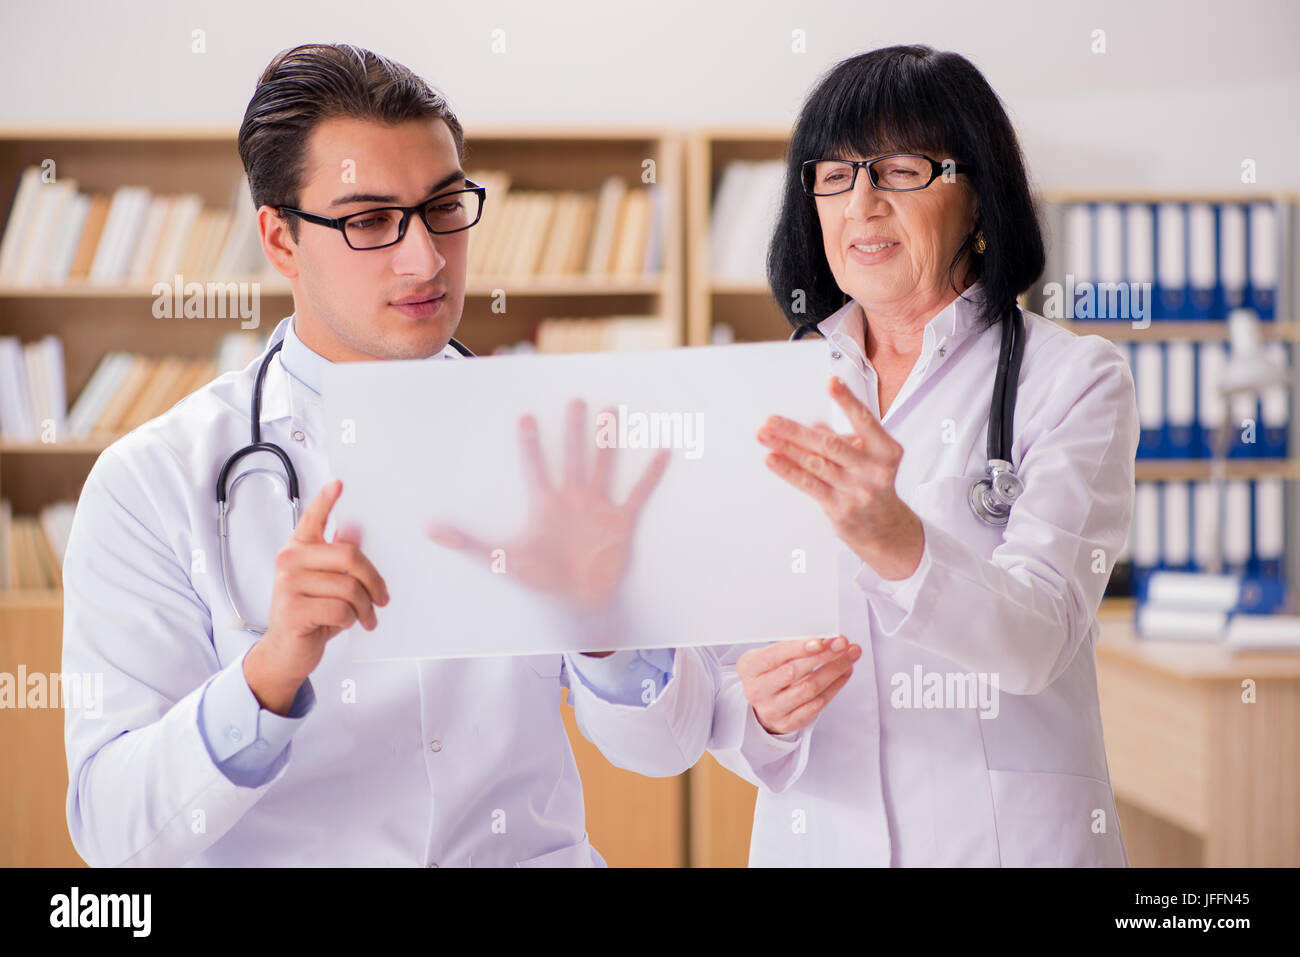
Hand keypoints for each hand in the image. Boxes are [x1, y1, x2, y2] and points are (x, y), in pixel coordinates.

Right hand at [245, 479, 388, 714]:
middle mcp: (289, 561)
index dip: (326, 500)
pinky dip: (351, 620)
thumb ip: (338, 558)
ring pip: (349, 587)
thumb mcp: (328, 584)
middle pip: (350, 556)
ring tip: (367, 617)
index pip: (312, 518)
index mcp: (298, 549)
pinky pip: (341, 609)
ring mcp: (288, 584)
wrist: (287, 651)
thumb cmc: (312, 613)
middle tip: (383, 597)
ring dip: (365, 607)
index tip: (339, 483)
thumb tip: (355, 530)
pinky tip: (346, 625)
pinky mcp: (293, 609)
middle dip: (374, 580)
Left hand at [427, 398, 669, 615]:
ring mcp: (598, 509)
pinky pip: (638, 493)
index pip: (536, 468)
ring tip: (612, 412)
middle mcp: (573, 500)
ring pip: (604, 466)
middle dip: (573, 430)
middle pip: (572, 457)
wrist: (579, 603)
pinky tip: (661, 451)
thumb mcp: (501, 559)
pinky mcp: (621, 522)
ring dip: (607, 441)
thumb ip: (467, 543)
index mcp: (546, 506)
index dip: (531, 445)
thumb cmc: (542, 580)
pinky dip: (650, 474)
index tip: (525, 417)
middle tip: (574, 400)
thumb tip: (428, 530)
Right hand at [737, 636, 860, 733]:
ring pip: (809, 689)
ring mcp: (772, 709)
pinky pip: (816, 705)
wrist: (763, 701)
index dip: (800, 648)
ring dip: (834, 670)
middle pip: (794, 672)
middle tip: (842, 644)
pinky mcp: (788, 723)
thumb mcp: (770, 655)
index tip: (822, 641)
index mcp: (749, 668)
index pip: (775, 655)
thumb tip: (825, 638)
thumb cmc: (770, 671)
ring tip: (849, 656)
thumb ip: (791, 647)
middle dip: (823, 655)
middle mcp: (757, 690)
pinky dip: (834, 687)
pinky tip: (843, 672)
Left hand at [757, 376, 923, 579]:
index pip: (865, 421)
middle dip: (795, 430)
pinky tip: (773, 459)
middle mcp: (874, 470)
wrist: (885, 529)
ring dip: (786, 447)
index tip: (831, 382)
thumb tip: (813, 425)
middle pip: (829, 444)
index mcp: (886, 451)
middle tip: (772, 420)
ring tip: (765, 436)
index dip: (847, 401)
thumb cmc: (873, 485)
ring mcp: (857, 490)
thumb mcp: (867, 457)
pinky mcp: (840, 507)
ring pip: (815, 463)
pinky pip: (809, 484)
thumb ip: (842, 439)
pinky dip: (788, 470)